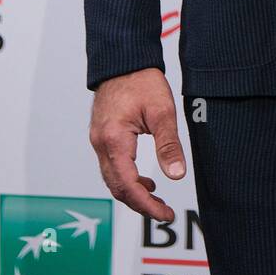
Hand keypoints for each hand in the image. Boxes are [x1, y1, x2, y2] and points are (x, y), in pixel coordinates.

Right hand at [89, 67, 186, 222]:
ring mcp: (99, 141)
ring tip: (158, 200)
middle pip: (117, 188)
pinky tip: (146, 180)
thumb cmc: (141, 80)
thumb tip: (176, 175)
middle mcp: (101, 144)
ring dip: (133, 193)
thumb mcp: (162, 111)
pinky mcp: (102, 137)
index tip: (166, 214)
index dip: (147, 205)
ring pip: (112, 179)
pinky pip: (112, 167)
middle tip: (164, 212)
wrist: (123, 60)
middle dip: (140, 205)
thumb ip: (169, 144)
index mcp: (114, 140)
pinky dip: (127, 179)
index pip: (127, 185)